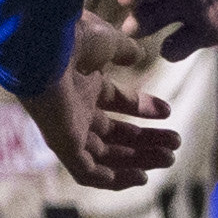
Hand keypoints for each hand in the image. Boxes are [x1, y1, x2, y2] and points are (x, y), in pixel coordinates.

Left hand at [20, 12, 181, 191]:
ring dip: (137, 160)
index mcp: (84, 83)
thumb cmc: (72, 38)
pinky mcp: (62, 143)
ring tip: (168, 159)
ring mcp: (68, 127)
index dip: (144, 109)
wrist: (42, 45)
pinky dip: (112, 179)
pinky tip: (140, 178)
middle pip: (114, 133)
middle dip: (146, 141)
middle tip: (175, 145)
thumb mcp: (108, 41)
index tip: (168, 112)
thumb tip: (138, 55)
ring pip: (104, 155)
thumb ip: (124, 50)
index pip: (117, 102)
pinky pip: (85, 171)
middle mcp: (75, 108)